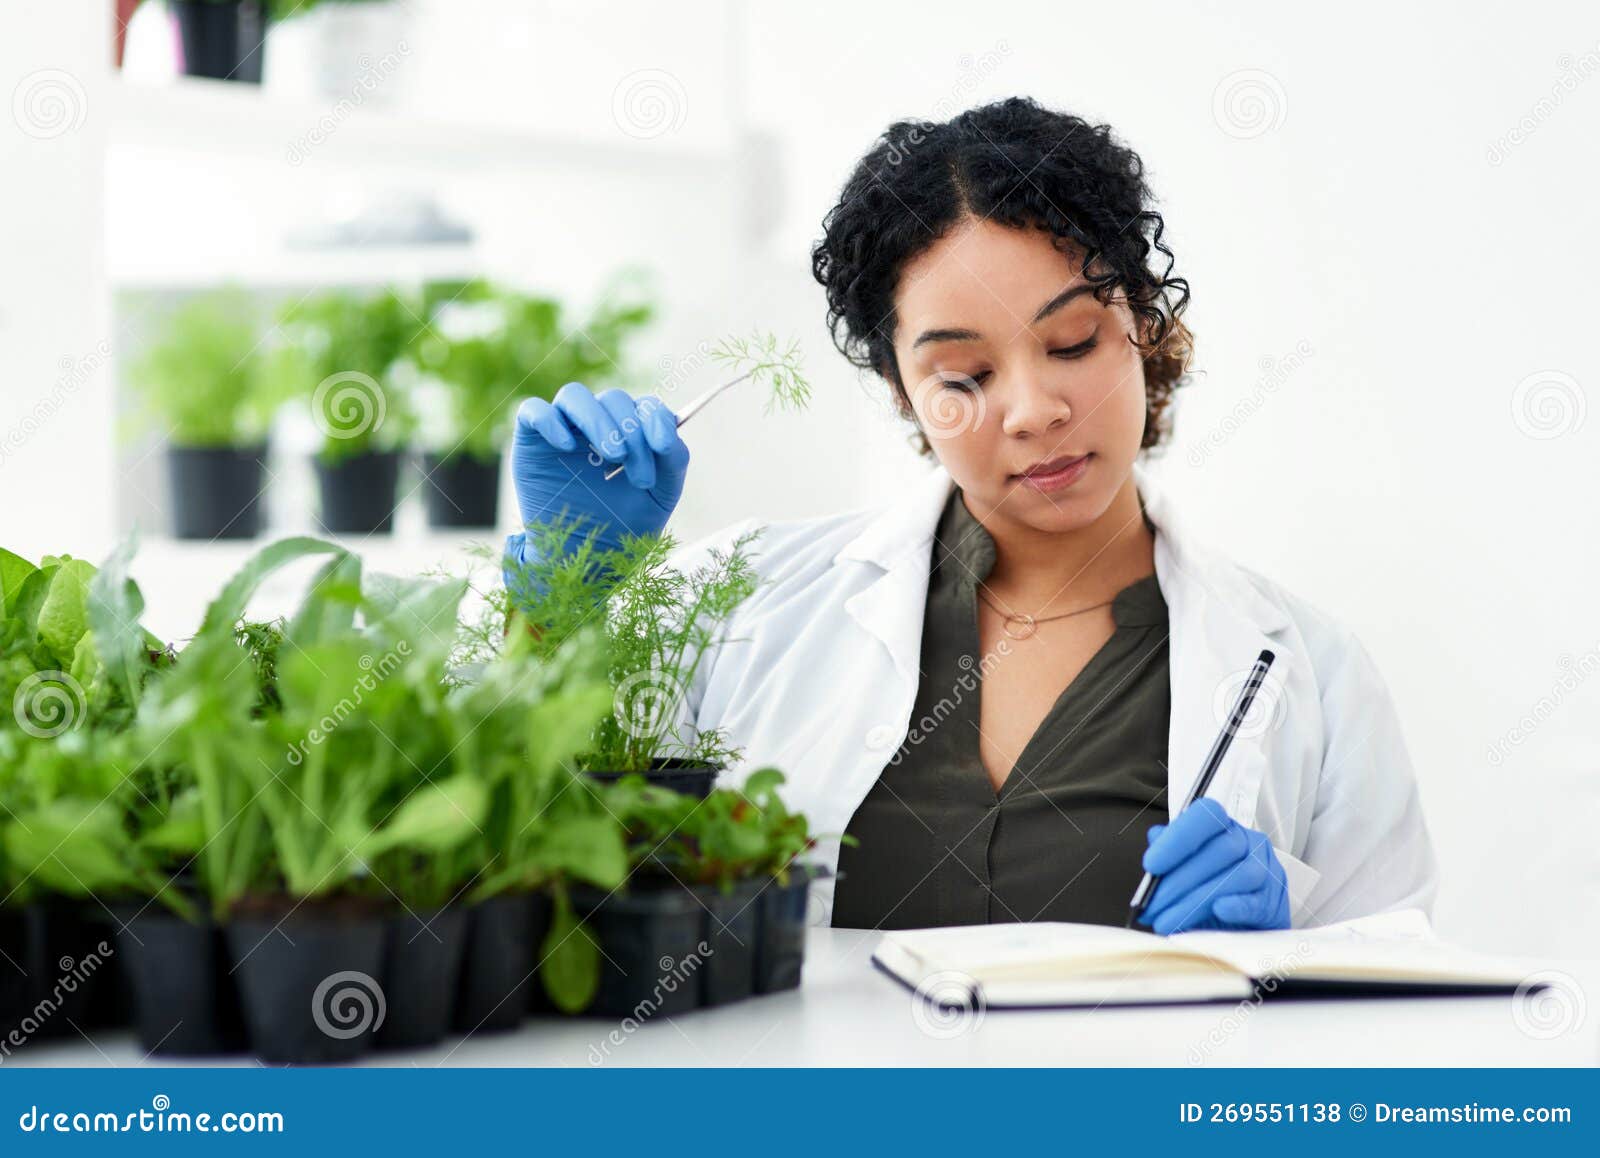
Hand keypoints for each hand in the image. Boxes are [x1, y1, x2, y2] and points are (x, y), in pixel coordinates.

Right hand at [504, 381, 688, 565]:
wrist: (581, 563)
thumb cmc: (620, 529)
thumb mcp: (658, 500)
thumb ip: (673, 463)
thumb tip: (670, 434)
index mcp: (629, 434)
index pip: (645, 406)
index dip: (656, 418)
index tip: (663, 447)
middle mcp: (596, 426)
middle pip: (614, 399)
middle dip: (632, 433)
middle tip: (639, 477)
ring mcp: (562, 431)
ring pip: (574, 395)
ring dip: (598, 420)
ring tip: (613, 456)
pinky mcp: (530, 441)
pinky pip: (532, 410)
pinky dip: (550, 421)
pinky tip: (566, 447)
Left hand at [1136, 798, 1289, 933]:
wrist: (1247, 926)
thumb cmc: (1213, 891)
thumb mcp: (1188, 869)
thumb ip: (1171, 851)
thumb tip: (1156, 837)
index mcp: (1224, 827)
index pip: (1205, 816)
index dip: (1177, 838)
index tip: (1151, 865)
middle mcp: (1249, 842)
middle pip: (1218, 851)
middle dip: (1178, 881)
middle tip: (1151, 906)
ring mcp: (1267, 871)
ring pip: (1237, 876)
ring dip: (1195, 901)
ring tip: (1167, 921)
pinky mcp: (1274, 903)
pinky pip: (1258, 901)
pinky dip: (1237, 905)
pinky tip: (1218, 911)